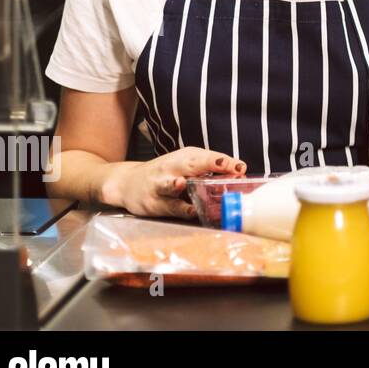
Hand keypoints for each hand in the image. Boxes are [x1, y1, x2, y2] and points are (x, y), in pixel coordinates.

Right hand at [101, 148, 245, 218]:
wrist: (127, 182)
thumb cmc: (165, 173)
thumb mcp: (187, 165)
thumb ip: (210, 169)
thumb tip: (239, 174)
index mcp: (186, 157)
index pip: (208, 157)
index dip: (225, 162)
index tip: (240, 167)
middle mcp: (173, 168)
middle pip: (192, 164)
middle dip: (211, 165)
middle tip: (230, 169)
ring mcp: (160, 185)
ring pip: (171, 185)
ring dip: (177, 184)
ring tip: (183, 183)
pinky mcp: (153, 203)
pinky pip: (169, 206)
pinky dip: (180, 208)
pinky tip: (191, 210)